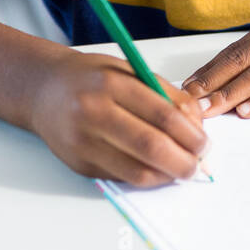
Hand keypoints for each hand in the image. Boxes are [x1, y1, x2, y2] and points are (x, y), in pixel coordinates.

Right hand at [29, 51, 209, 186]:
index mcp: (111, 83)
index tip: (205, 143)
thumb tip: (198, 126)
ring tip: (182, 170)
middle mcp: (93, 112)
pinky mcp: (78, 164)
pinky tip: (157, 171)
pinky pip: (121, 178)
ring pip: (136, 171)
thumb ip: (166, 94)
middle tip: (198, 163)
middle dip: (184, 161)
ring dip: (167, 176)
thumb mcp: (131, 71)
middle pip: (151, 147)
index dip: (191, 135)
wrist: (44, 89)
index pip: (163, 115)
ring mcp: (82, 141)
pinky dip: (146, 178)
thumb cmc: (92, 78)